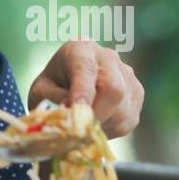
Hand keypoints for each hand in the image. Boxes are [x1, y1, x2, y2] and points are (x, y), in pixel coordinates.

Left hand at [27, 40, 143, 137]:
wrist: (70, 81)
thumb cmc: (53, 84)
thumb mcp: (41, 90)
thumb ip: (51, 98)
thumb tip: (72, 111)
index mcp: (81, 49)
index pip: (86, 68)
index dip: (83, 92)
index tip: (77, 110)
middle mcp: (109, 57)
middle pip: (113, 89)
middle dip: (95, 115)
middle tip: (78, 130)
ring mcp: (128, 75)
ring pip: (122, 109)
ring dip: (101, 126)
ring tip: (83, 126)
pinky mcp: (137, 95)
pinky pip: (127, 121)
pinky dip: (110, 130)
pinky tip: (97, 124)